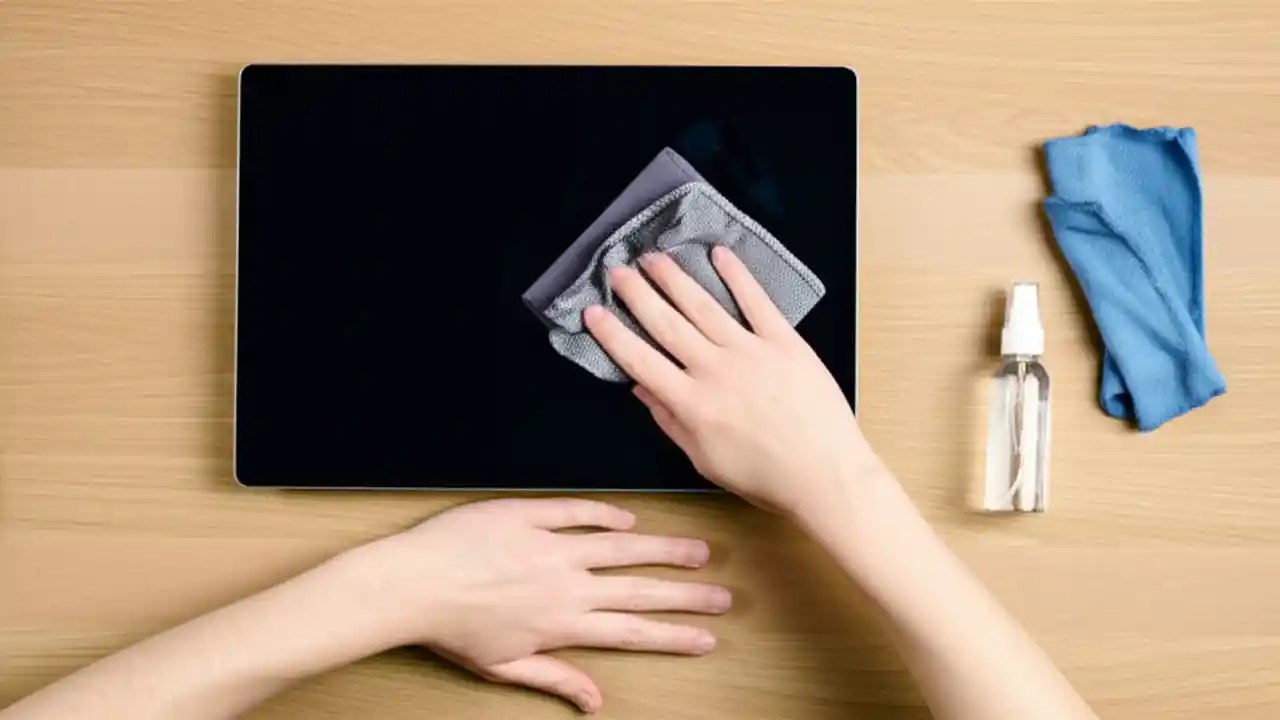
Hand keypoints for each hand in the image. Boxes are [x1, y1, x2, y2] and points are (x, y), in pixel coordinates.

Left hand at [337, 498, 730, 712]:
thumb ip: (555, 680)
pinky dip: (606, 514)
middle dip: (687, 594)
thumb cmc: (449, 628)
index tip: (706, 635)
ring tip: (695, 550)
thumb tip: (594, 701)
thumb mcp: (504, 667)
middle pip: (639, 589)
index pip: (632, 631)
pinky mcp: (529, 516)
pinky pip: (577, 511)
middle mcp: (565, 584)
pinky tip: (629, 518)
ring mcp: (550, 546)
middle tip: (722, 594)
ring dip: (662, 550)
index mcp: (561, 624)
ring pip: (619, 547)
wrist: (410, 584)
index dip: (674, 634)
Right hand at [582, 247, 881, 517]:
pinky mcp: (785, 342)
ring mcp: (751, 352)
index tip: (592, 311)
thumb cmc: (766, 477)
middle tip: (616, 271)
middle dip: (637, 294)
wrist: (826, 475)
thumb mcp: (705, 459)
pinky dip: (736, 275)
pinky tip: (718, 255)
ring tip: (654, 258)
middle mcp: (715, 371)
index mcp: (692, 404)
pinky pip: (756, 301)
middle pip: (667, 323)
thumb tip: (641, 389)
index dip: (612, 334)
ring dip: (675, 278)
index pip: (639, 360)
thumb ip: (670, 421)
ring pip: (703, 306)